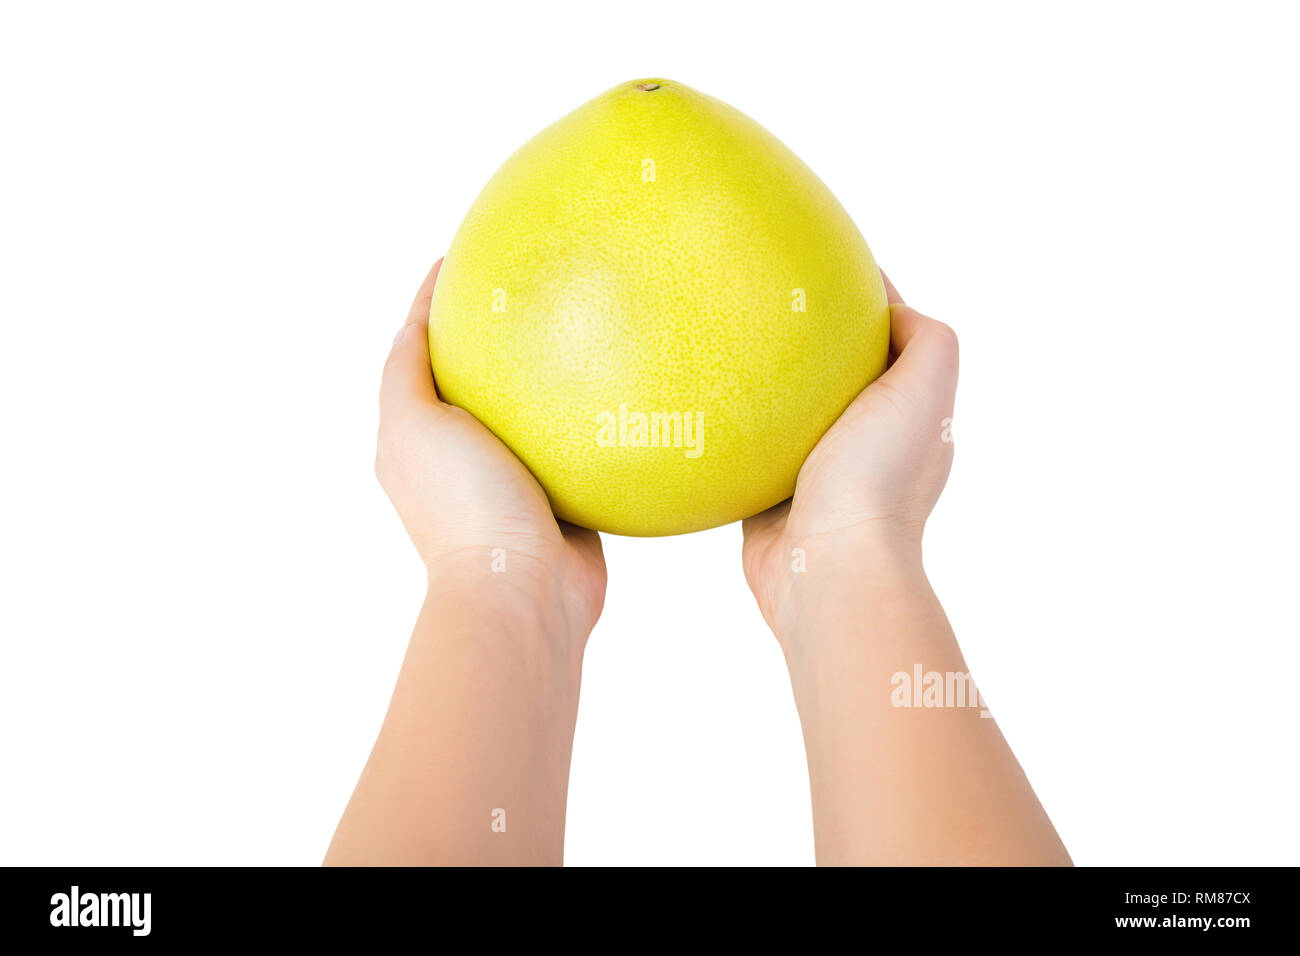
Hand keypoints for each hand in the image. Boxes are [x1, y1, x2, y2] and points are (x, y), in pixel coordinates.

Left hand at [377, 259, 606, 635]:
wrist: (525, 590)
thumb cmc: (464, 506)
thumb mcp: (413, 424)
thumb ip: (405, 369)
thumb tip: (416, 315)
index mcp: (415, 440)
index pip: (416, 354)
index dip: (432, 304)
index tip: (462, 257)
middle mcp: (459, 457)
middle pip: (474, 378)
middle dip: (495, 333)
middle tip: (532, 282)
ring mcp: (512, 478)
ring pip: (531, 410)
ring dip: (551, 372)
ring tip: (585, 321)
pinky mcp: (562, 497)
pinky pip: (579, 442)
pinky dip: (593, 414)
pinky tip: (623, 381)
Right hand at [742, 272, 958, 634]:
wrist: (828, 569)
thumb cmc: (878, 480)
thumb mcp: (926, 388)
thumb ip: (927, 337)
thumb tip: (893, 306)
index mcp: (907, 418)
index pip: (891, 342)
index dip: (868, 301)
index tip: (829, 264)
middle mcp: (866, 445)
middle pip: (836, 375)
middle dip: (809, 339)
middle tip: (765, 296)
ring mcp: (816, 474)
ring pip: (786, 413)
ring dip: (762, 384)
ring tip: (723, 338)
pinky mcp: (770, 498)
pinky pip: (744, 452)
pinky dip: (727, 429)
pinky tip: (697, 399)